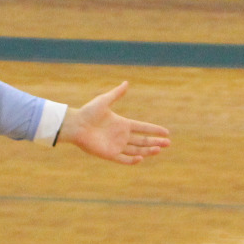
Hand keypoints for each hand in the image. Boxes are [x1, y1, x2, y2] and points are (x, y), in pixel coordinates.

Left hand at [56, 82, 170, 163]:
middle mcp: (121, 136)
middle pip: (143, 141)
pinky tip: (141, 158)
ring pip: (136, 150)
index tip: (166, 132)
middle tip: (168, 144)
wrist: (75, 124)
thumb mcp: (104, 101)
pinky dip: (133, 160)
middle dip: (156, 142)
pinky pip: (124, 159)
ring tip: (159, 149)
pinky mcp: (109, 154)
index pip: (143, 128)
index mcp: (122, 124)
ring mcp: (116, 146)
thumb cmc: (88, 112)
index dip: (154, 130)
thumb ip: (116, 94)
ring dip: (148, 151)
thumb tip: (126, 82)